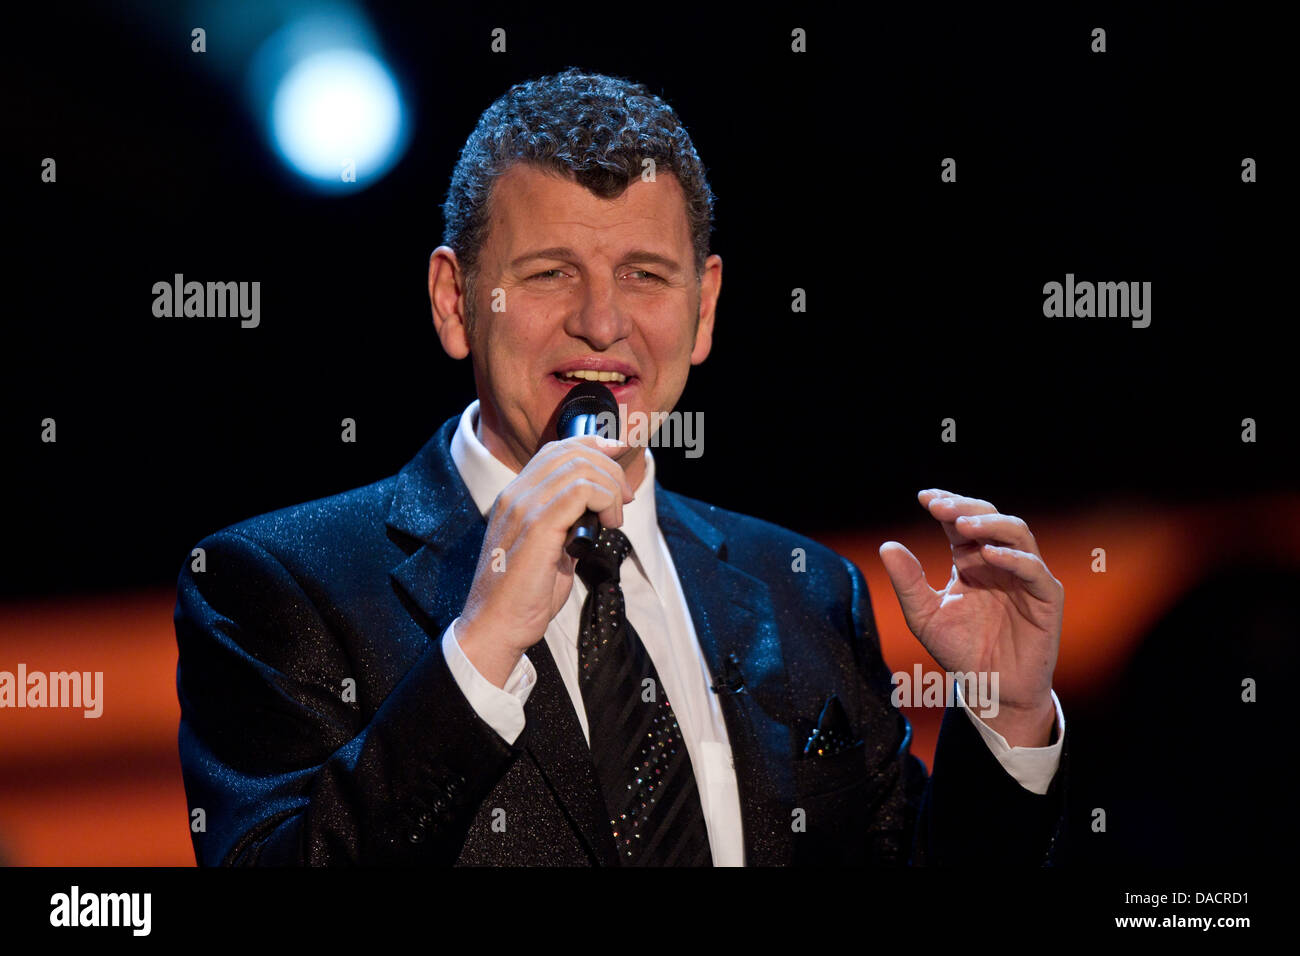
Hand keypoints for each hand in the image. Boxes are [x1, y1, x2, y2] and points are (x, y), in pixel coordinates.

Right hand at [457, 434, 634, 686]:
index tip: (618, 456)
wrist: (496, 626)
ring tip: (616, 517)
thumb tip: (596, 518)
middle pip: (571, 451)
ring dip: (610, 487)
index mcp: (515, 497)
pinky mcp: (537, 525)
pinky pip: (581, 491)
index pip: (555, 449)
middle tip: (625, 499)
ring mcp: (524, 506)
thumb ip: (567, 528)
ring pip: (580, 466)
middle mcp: (516, 494)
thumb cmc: (523, 597)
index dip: (592, 445)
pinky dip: (605, 500)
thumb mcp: (550, 553)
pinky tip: (609, 524)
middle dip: (609, 468)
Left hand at [878, 489, 1061, 746]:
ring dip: (990, 524)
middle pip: (989, 518)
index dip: (946, 505)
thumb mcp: (924, 616)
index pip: (960, 521)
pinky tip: (988, 555)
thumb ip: (908, 583)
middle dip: (964, 509)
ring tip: (963, 525)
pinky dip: (1013, 559)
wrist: (990, 690)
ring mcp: (1025, 576)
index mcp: (971, 560)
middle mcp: (999, 562)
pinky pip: (1034, 571)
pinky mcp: (1046, 598)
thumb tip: (886, 546)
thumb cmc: (960, 650)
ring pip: (1017, 534)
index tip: (923, 497)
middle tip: (939, 505)